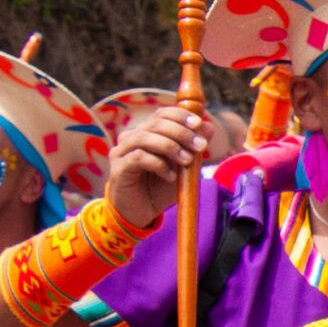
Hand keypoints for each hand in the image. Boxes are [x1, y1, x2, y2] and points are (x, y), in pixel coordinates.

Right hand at [105, 107, 210, 230]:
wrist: (142, 212)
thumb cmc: (161, 188)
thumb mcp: (183, 167)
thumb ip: (193, 148)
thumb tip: (209, 127)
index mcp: (147, 133)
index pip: (161, 114)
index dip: (180, 115)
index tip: (199, 124)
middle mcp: (131, 138)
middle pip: (155, 123)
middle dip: (181, 132)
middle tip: (200, 146)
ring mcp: (121, 152)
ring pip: (144, 137)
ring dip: (170, 147)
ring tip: (187, 161)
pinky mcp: (118, 168)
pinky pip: (138, 158)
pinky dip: (158, 164)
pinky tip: (170, 176)